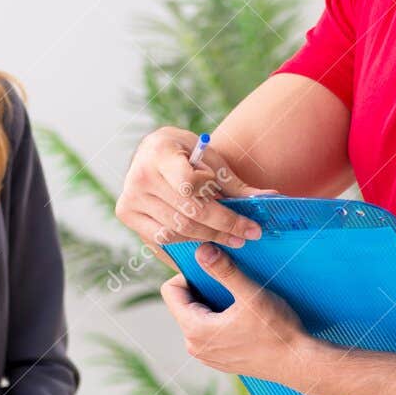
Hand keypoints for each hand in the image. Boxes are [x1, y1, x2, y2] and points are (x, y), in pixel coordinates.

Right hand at [115, 127, 270, 255]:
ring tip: (230, 239)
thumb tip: (269, 199)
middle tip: (246, 237)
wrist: (152, 151)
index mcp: (160, 153)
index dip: (221, 207)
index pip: (191, 187)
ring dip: (208, 238)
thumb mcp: (209, 158)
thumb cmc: (185, 153)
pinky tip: (205, 242)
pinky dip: (186, 243)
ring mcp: (130, 197)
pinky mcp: (126, 213)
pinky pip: (162, 239)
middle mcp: (139, 175)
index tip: (248, 219)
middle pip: (188, 214)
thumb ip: (233, 182)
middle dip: (222, 228)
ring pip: (176, 230)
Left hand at [160, 243, 323, 385]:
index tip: (213, 269)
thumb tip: (201, 250)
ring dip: (212, 304)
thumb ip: (224, 271)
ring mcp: (206, 355)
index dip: (189, 275)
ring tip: (239, 300)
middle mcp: (194, 345)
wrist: (299, 363)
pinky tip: (243, 318)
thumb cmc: (277, 331)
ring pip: (197, 317)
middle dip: (202, 289)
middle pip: (183, 303)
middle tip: (231, 283)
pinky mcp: (219, 359)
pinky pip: (209, 331)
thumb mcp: (251, 295)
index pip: (170, 291)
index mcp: (195, 330)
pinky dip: (220, 320)